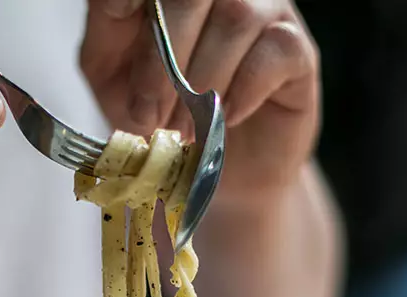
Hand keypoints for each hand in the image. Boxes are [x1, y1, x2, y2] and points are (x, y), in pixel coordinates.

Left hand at [80, 0, 318, 208]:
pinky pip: (276, 51)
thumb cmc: (158, 114)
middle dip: (163, 56)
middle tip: (148, 113)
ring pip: (236, 19)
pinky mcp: (297, 50)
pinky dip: (243, 90)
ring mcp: (266, 12)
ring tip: (183, 130)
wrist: (209, 170)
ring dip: (201, 82)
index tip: (118, 13)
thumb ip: (109, 31)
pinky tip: (226, 119)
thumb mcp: (115, 76)